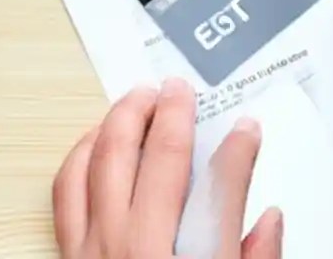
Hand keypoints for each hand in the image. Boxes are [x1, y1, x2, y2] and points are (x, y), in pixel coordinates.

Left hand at [53, 78, 282, 258]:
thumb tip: (267, 221)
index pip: (218, 184)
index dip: (237, 147)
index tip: (247, 127)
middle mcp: (131, 249)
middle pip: (149, 153)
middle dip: (166, 111)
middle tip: (178, 89)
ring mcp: (92, 252)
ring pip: (98, 161)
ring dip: (117, 122)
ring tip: (135, 102)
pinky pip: (65, 191)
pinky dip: (79, 158)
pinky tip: (93, 146)